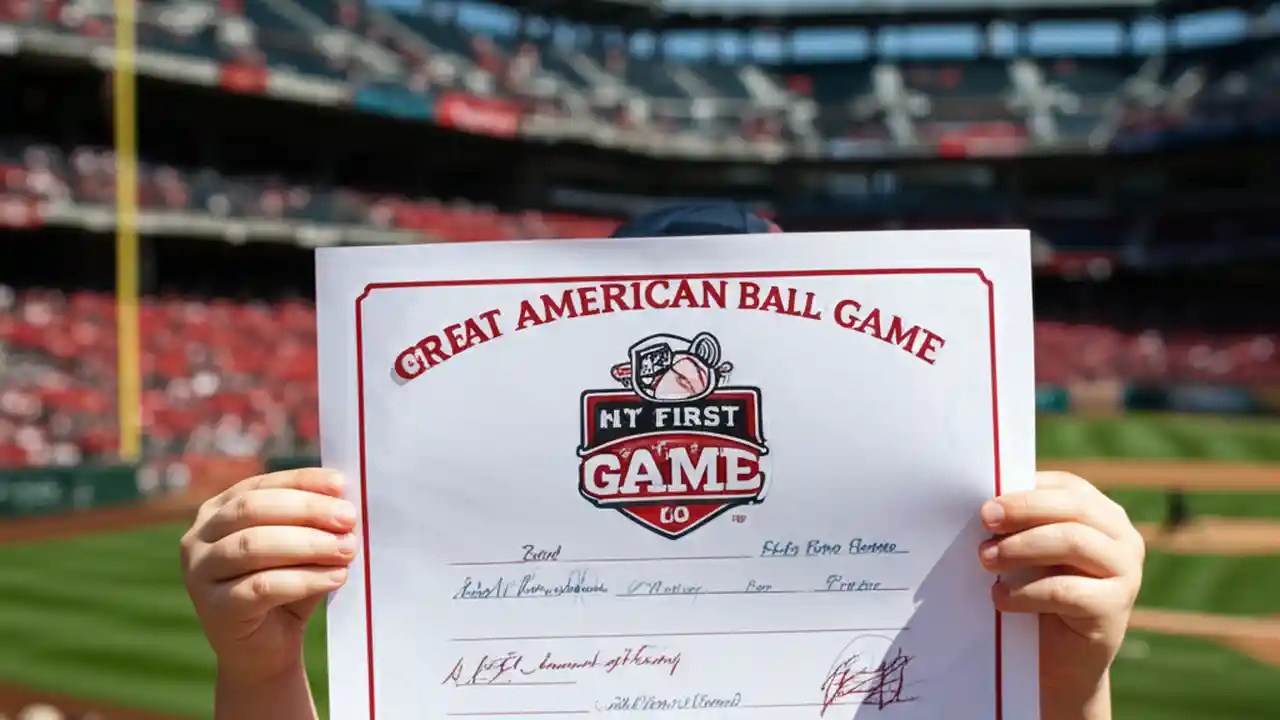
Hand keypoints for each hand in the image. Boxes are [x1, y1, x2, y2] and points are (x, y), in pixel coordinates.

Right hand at [180, 468, 357, 686]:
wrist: (266, 651)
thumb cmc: (286, 589)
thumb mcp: (301, 549)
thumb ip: (315, 523)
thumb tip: (346, 502)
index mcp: (218, 510)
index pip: (262, 485)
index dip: (302, 481)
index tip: (341, 484)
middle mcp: (199, 537)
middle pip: (253, 510)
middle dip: (307, 510)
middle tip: (348, 519)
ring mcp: (199, 573)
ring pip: (254, 545)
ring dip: (308, 544)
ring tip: (347, 549)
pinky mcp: (214, 609)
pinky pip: (261, 586)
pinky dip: (304, 579)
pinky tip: (335, 578)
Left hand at [979, 472, 1144, 719]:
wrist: (1059, 659)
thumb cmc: (1038, 593)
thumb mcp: (1031, 553)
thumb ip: (1021, 525)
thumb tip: (987, 504)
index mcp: (1103, 515)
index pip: (1068, 486)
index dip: (1027, 491)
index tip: (987, 502)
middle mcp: (1122, 538)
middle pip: (1074, 509)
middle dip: (1024, 510)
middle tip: (985, 520)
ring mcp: (1126, 572)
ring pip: (1072, 542)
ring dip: (1020, 548)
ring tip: (985, 560)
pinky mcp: (1115, 608)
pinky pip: (1065, 590)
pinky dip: (1025, 592)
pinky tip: (1000, 597)